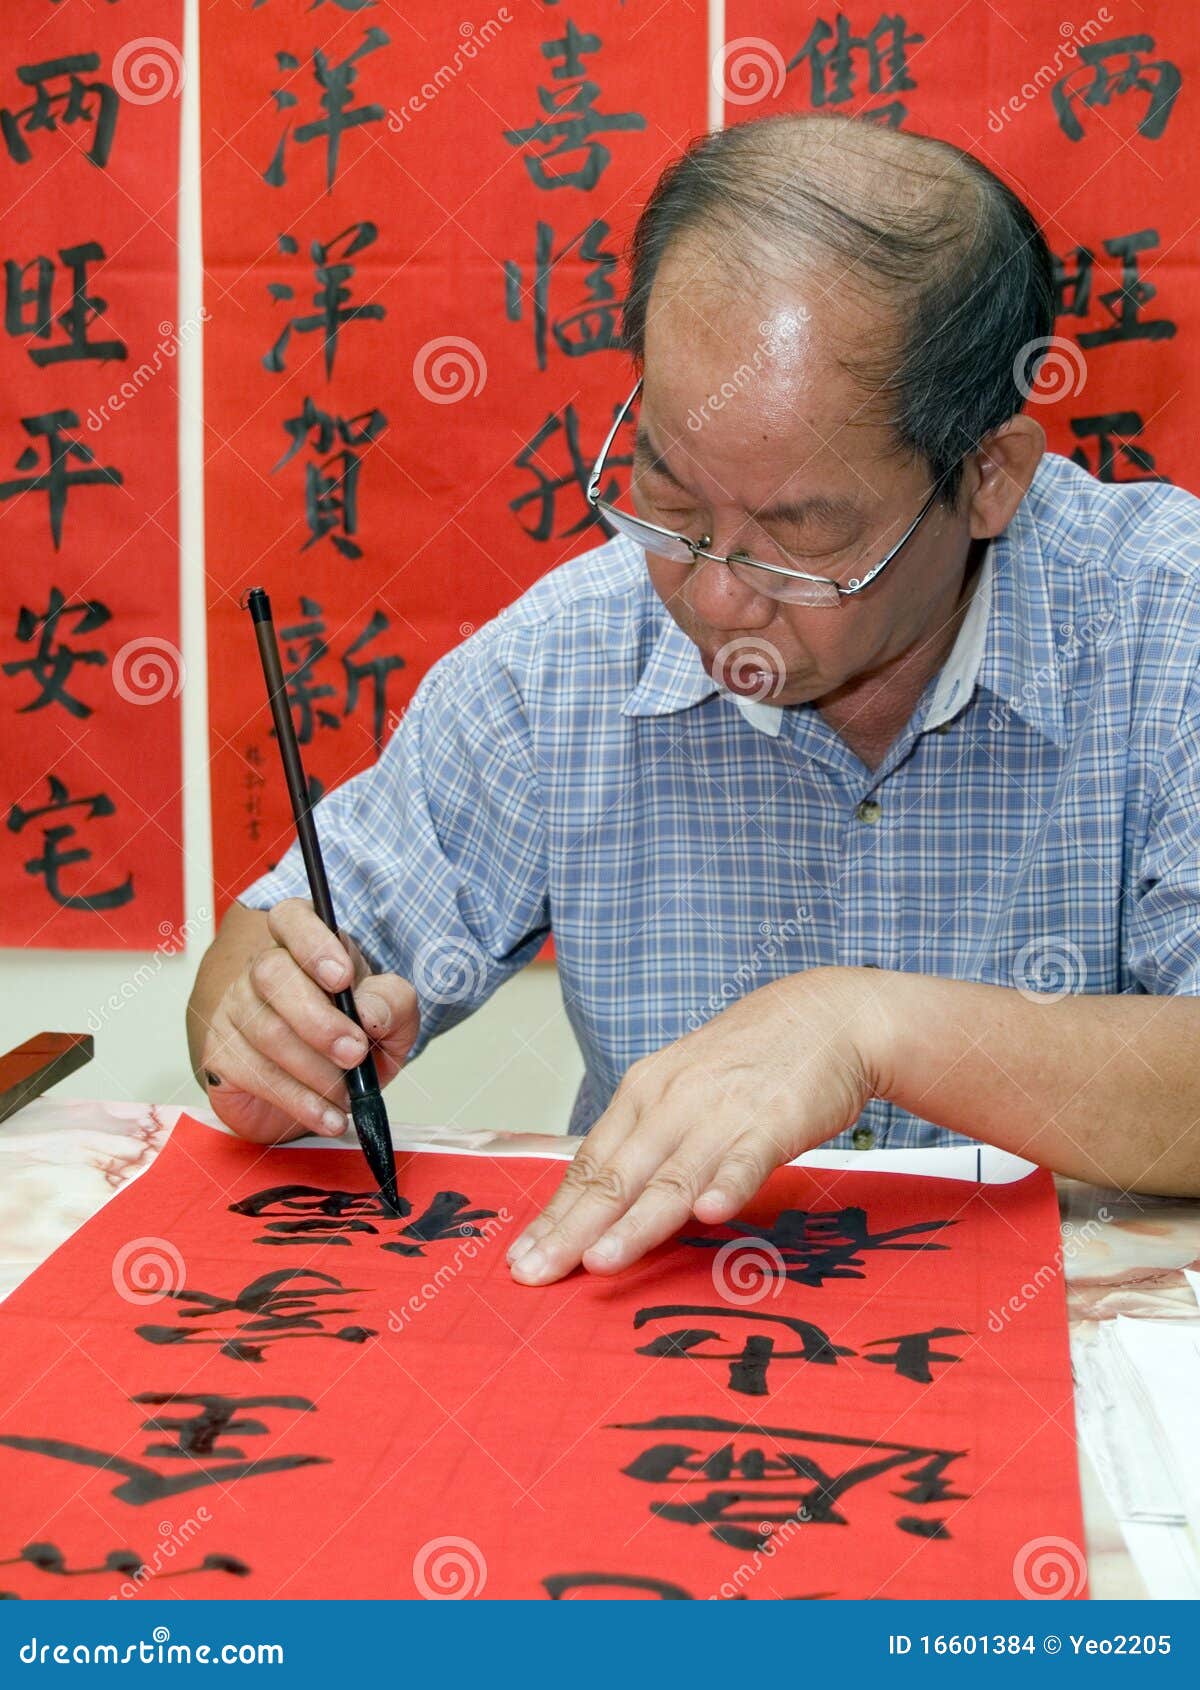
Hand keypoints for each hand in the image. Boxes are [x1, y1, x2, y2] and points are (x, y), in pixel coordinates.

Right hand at [200, 897, 419, 1143]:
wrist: (328, 1087)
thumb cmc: (357, 1034)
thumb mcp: (392, 1017)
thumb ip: (392, 1003)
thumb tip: (370, 1012)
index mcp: (305, 943)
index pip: (292, 918)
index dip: (313, 942)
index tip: (343, 978)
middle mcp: (262, 969)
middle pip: (272, 973)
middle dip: (318, 1019)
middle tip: (354, 1052)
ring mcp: (236, 1010)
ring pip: (266, 1030)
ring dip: (315, 1069)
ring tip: (348, 1093)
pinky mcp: (221, 1055)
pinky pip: (255, 1075)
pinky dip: (299, 1101)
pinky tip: (328, 1114)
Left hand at [508, 966, 886, 1284]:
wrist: (828, 1014)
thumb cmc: (752, 1058)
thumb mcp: (684, 1086)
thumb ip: (649, 1137)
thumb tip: (604, 1195)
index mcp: (644, 1092)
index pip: (590, 1162)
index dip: (556, 1213)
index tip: (524, 1256)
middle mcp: (673, 1102)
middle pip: (616, 1175)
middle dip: (572, 1228)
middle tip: (536, 1271)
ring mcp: (723, 1112)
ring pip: (672, 1176)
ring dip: (636, 1222)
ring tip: (602, 1260)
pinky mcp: (775, 1121)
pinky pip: (747, 1159)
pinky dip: (727, 1185)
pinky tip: (709, 1214)